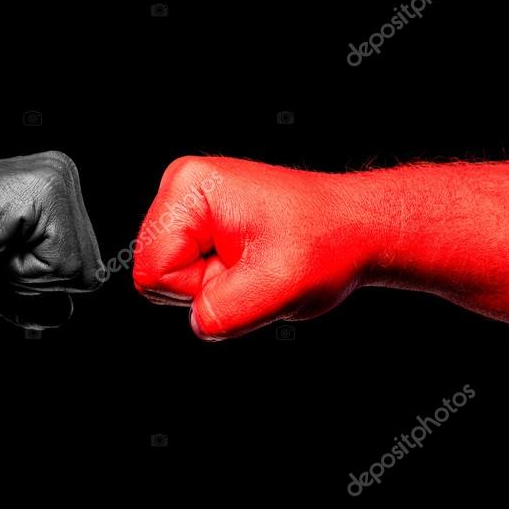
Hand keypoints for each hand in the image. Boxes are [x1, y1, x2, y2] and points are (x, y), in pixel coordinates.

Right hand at [0, 151, 102, 328]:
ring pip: (80, 272)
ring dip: (28, 277)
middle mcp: (63, 176)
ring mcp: (57, 179)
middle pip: (89, 272)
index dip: (36, 286)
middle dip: (36, 284)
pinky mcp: (45, 192)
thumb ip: (32, 301)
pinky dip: (24, 272)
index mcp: (54, 192)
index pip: (84, 270)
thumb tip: (63, 316)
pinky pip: (64, 265)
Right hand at [132, 156, 375, 339]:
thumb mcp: (276, 286)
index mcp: (189, 187)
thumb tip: (197, 321)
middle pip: (155, 274)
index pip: (153, 271)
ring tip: (254, 266)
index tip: (242, 269)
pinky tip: (251, 264)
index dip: (197, 288)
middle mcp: (182, 189)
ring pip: (170, 279)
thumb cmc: (326, 241)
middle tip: (252, 270)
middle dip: (204, 287)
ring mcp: (191, 207)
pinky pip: (187, 276)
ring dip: (214, 287)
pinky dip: (220, 282)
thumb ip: (222, 312)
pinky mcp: (200, 224)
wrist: (355, 229)